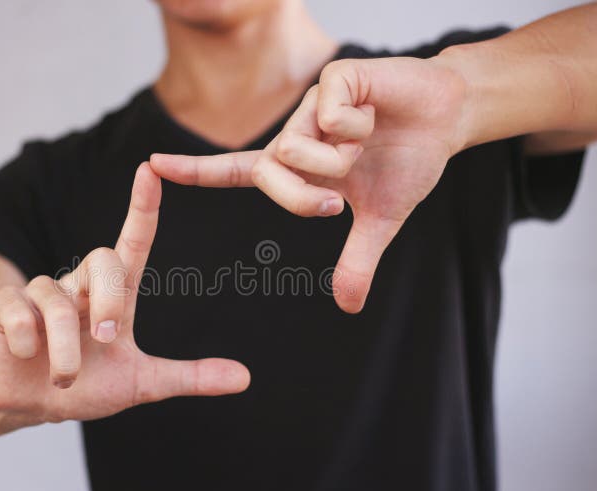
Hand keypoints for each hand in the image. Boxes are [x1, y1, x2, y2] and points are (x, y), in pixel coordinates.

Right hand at [0, 163, 249, 425]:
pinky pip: (18, 313)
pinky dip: (27, 342)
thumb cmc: (86, 384)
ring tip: (64, 378)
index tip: (151, 171)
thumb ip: (189, 377)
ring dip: (66, 349)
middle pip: (102, 260)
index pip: (132, 242)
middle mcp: (80, 284)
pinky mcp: (6, 305)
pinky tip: (26, 355)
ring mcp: (41, 292)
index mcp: (114, 294)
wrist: (30, 404)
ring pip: (58, 303)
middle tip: (107, 339)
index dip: (142, 207)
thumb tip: (245, 378)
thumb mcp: (141, 384)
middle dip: (108, 301)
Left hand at [150, 56, 468, 312]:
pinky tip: (375, 113)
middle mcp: (294, 134)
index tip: (150, 166)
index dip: (193, 170)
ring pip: (298, 148)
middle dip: (303, 199)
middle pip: (270, 173)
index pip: (234, 170)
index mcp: (296, 164)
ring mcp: (311, 106)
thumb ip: (357, 258)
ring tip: (367, 141)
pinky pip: (331, 116)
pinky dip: (359, 126)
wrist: (447, 119)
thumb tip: (348, 306)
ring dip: (340, 159)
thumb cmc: (408, 162)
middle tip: (338, 202)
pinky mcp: (334, 79)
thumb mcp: (380, 219)